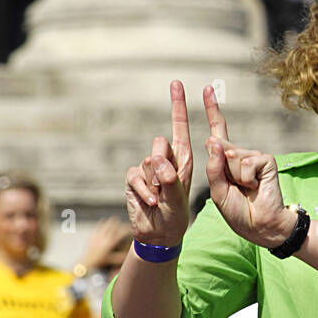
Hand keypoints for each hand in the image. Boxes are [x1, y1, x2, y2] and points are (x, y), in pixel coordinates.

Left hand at [80, 215, 129, 270]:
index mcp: (110, 243)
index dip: (127, 229)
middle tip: (122, 222)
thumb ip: (122, 257)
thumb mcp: (112, 260)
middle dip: (118, 222)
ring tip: (114, 219)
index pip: (121, 233)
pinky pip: (97, 227)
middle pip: (113, 225)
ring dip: (110, 221)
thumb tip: (129, 254)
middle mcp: (104, 238)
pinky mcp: (92, 236)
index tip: (130, 228)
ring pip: (105, 224)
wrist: (87, 262)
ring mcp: (97, 236)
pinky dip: (101, 223)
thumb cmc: (100, 262)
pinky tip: (103, 222)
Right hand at [125, 81, 192, 246]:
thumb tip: (156, 159)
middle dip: (164, 165)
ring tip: (161, 199)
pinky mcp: (134, 178)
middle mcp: (166, 160)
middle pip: (160, 143)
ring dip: (155, 183)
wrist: (159, 234)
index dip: (178, 105)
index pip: (180, 127)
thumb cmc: (176, 216)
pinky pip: (135, 175)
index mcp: (183, 159)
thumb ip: (170, 178)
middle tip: (168, 187)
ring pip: (148, 160)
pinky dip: (144, 191)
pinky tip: (151, 202)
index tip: (177, 83)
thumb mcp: (179, 198)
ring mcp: (149, 168)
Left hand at [202, 86, 293, 248]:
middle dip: (224, 165)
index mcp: (225, 161)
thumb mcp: (218, 190)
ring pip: (231, 157)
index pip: (217, 132)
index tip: (208, 89)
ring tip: (246, 190)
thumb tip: (213, 140)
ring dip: (235, 178)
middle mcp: (239, 155)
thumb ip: (213, 167)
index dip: (212, 110)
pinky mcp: (265, 160)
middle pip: (221, 145)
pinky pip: (246, 163)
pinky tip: (255, 187)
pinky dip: (247, 178)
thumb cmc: (238, 211)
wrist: (261, 225)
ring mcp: (253, 156)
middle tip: (237, 185)